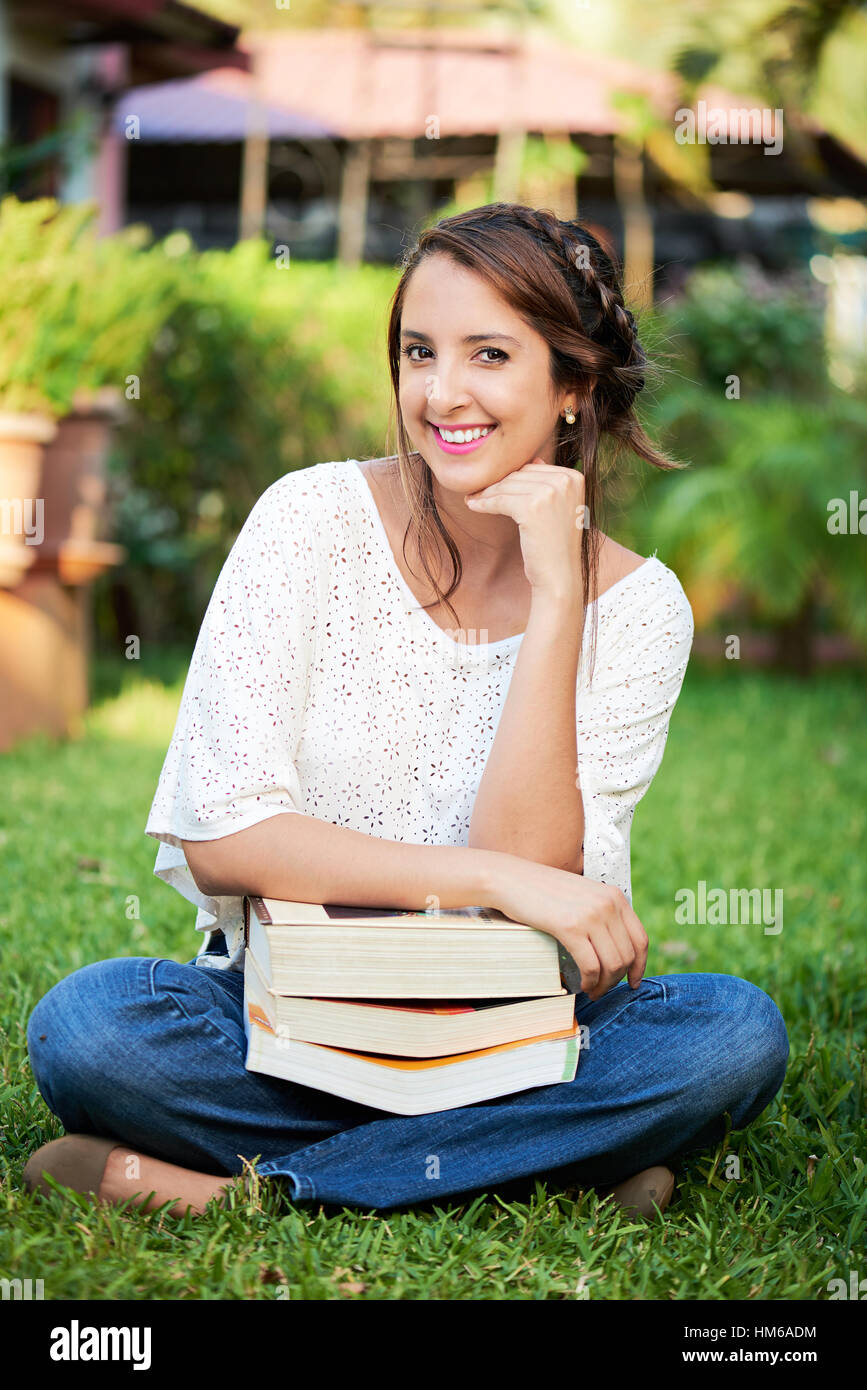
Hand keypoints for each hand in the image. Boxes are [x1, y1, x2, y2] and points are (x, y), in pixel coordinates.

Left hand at [465, 460, 584, 600]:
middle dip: (498, 485)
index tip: (494, 486)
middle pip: (520, 475)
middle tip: (477, 492)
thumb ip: (549, 482)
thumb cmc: (556, 545)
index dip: (512, 479)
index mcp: (574, 476)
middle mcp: (565, 480)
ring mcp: (550, 492)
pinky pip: (500, 500)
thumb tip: (534, 458)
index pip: (533, 469)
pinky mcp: (532, 507)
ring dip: (487, 493)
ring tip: (473, 499)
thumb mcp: (559, 508)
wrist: (560, 576)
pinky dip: (484, 503)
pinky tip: (473, 505)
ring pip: (507, 486)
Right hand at [490, 853, 647, 999]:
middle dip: (618, 980)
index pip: (640, 939)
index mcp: (614, 896)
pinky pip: (591, 966)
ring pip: (612, 964)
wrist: (511, 879)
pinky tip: (582, 985)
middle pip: (628, 956)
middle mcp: (608, 904)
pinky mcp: (571, 927)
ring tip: (593, 991)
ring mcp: (591, 915)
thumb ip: (600, 914)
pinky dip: (590, 981)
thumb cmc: (541, 891)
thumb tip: (613, 947)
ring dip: (604, 984)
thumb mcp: (582, 896)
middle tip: (603, 991)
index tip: (633, 982)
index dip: (640, 966)